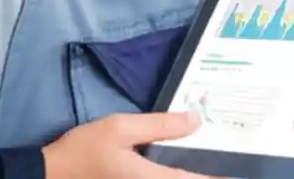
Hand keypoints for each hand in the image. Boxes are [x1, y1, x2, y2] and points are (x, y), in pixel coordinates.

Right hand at [43, 111, 222, 178]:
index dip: (221, 177)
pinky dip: (177, 177)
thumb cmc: (85, 151)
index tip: (241, 169)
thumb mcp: (120, 128)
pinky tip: (181, 167)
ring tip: (211, 166)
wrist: (51, 176)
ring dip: (191, 175)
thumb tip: (196, 120)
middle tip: (228, 163)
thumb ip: (160, 125)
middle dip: (207, 175)